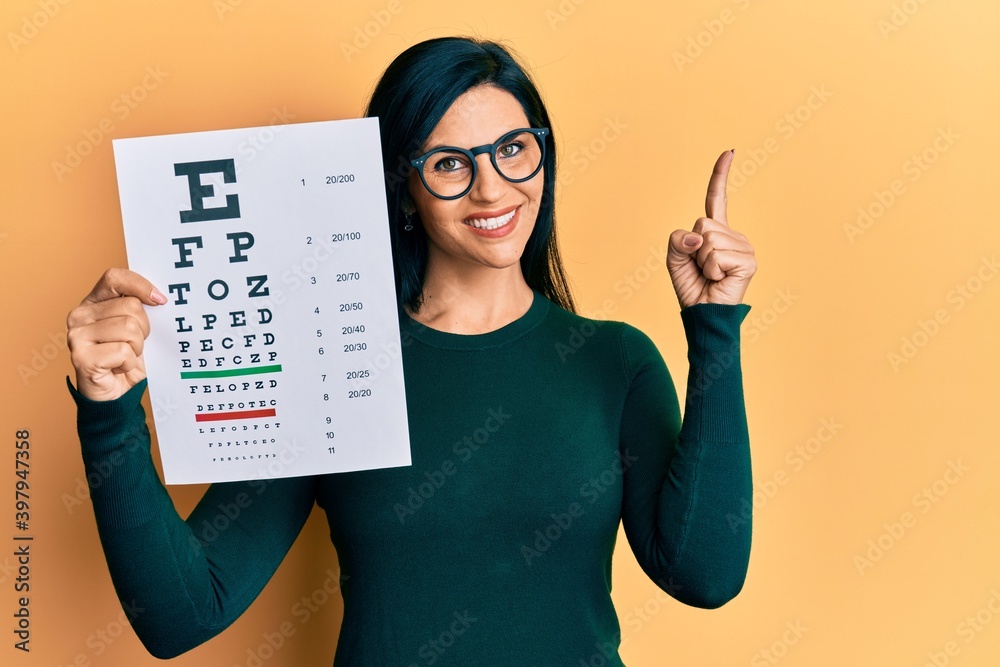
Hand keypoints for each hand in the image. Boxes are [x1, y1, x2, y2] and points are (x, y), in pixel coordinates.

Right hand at [67, 268, 166, 401]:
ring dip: (137, 348)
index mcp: (93, 302)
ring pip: (129, 328)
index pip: (115, 278)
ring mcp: (77, 335)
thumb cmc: (127, 358)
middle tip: (134, 345)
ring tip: (125, 357)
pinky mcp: (81, 357)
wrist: (115, 394)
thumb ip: (140, 309)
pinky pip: (123, 351)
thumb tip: (160, 298)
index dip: (141, 286)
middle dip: (144, 329)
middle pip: (131, 306)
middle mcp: (80, 315)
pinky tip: (119, 368)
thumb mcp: (137, 328)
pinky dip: (129, 363)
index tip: (160, 301)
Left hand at [666, 150, 755, 307]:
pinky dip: (711, 270)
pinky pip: (717, 255)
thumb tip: (698, 237)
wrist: (702, 314)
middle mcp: (733, 236)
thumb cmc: (691, 287)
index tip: (729, 151)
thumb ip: (677, 239)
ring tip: (710, 275)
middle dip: (693, 248)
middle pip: (703, 223)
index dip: (721, 175)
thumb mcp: (674, 258)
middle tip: (701, 268)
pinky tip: (719, 279)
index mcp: (716, 232)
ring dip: (702, 261)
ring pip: (709, 239)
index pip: (717, 198)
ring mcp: (744, 248)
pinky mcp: (748, 262)